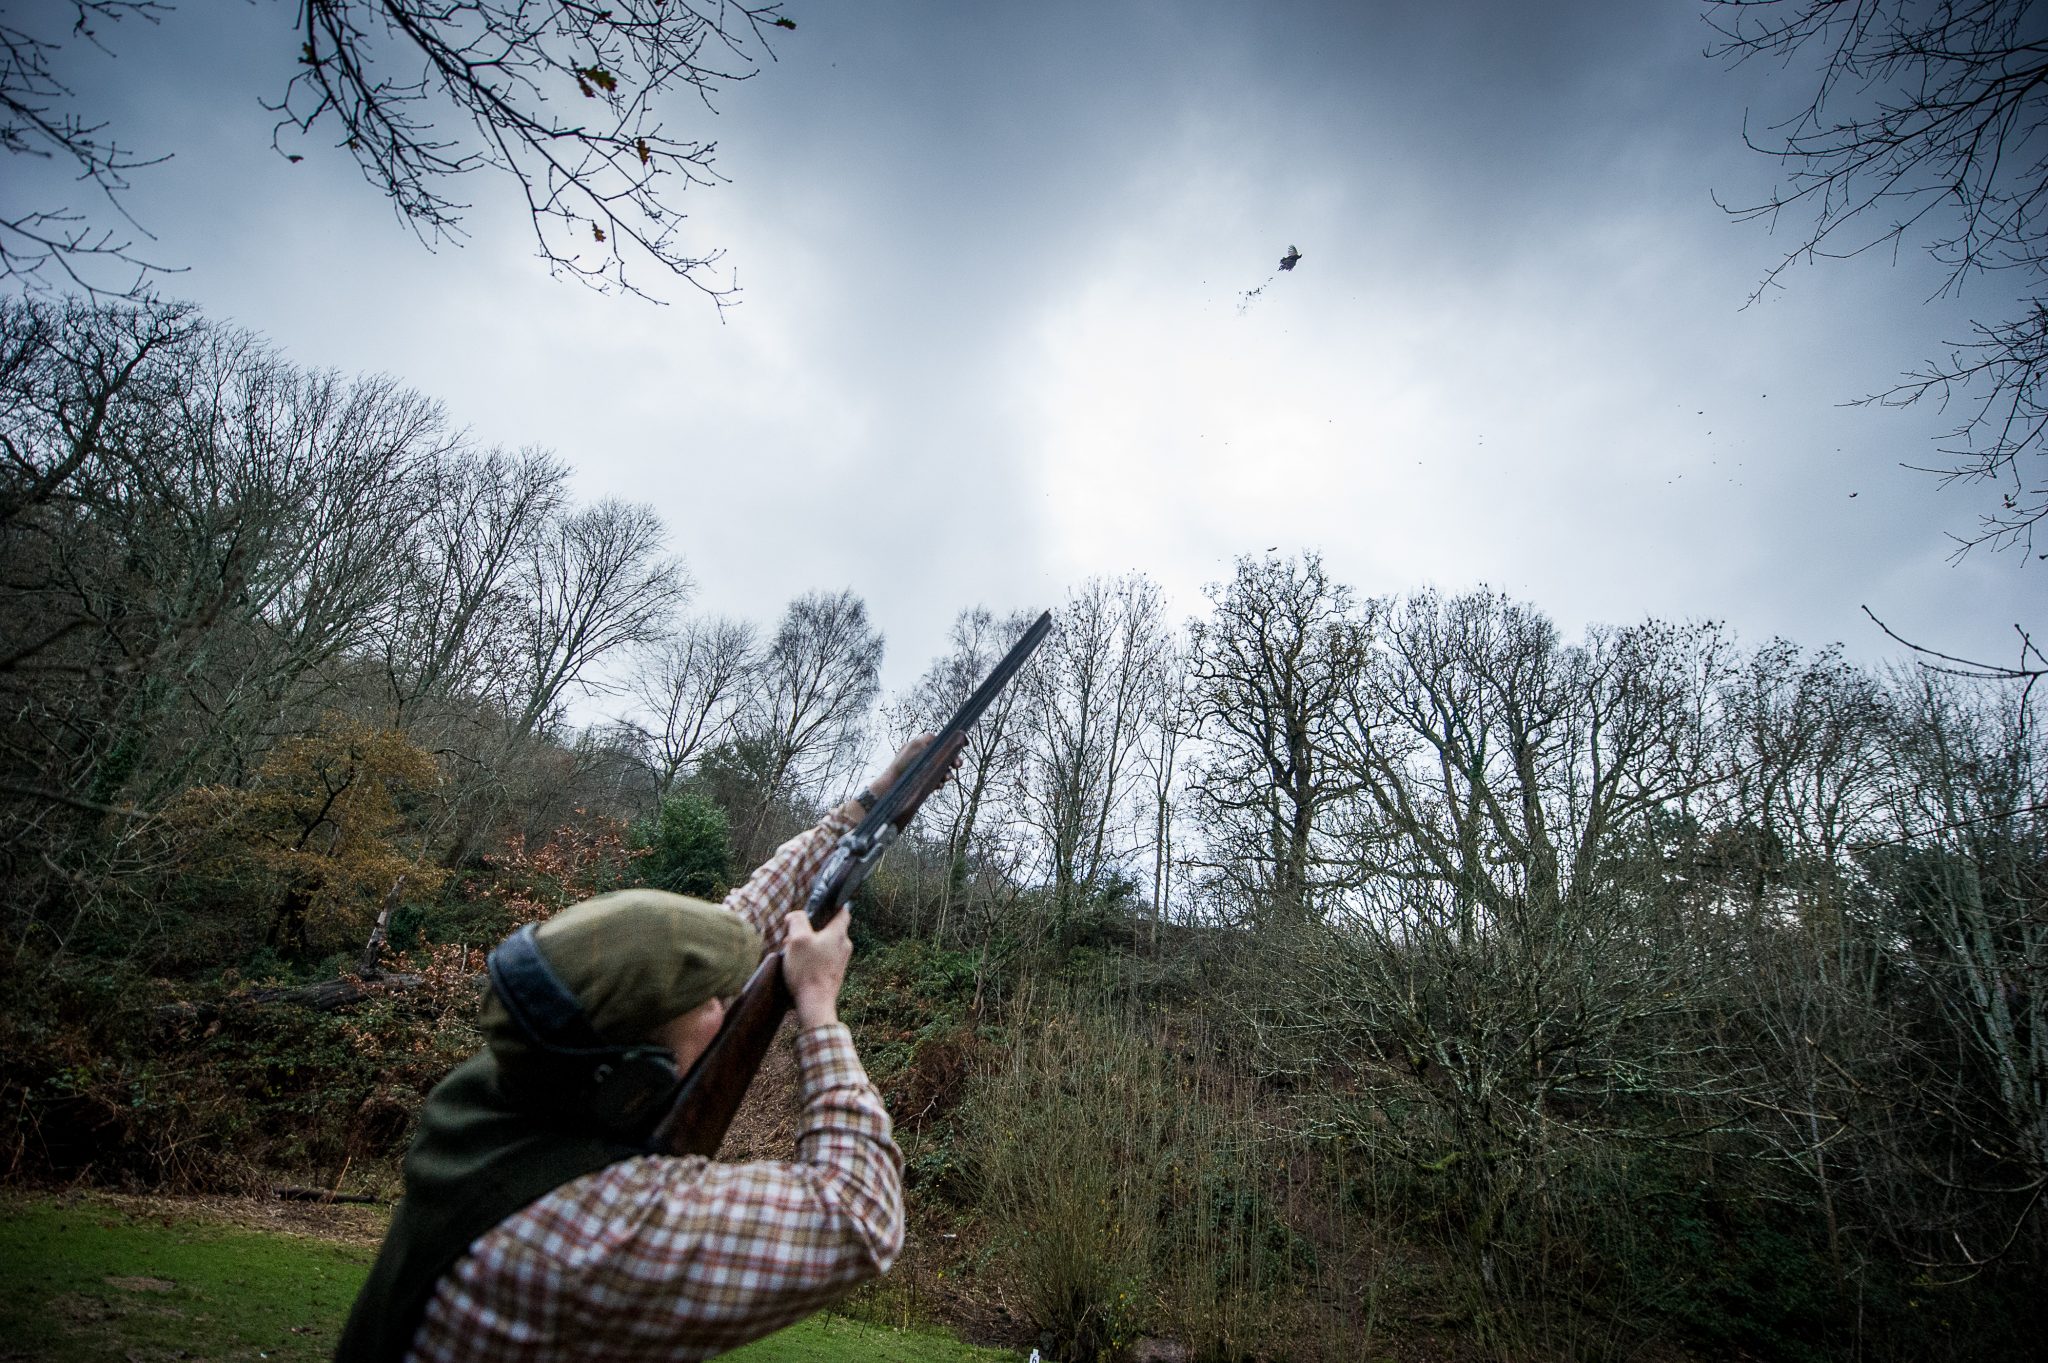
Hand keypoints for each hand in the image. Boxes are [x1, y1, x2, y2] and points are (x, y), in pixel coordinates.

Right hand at [781, 909, 851, 1028]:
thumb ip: (797, 921)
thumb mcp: (797, 939)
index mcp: (839, 934)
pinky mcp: (834, 974)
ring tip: (793, 952)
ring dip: (810, 945)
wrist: (815, 1003)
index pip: (843, 911)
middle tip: (794, 934)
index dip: (832, 905)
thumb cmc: (808, 970)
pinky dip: (812, 958)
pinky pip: (823, 959)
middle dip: (812, 929)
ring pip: (825, 944)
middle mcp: (844, 946)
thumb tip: (794, 915)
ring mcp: (840, 961)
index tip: (820, 906)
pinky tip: (798, 966)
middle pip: (830, 929)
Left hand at [862, 732, 960, 804]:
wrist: (893, 786)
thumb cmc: (903, 764)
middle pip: (945, 756)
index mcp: (922, 745)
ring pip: (943, 770)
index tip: (966, 744)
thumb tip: (945, 736)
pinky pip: (937, 780)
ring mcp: (925, 770)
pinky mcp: (924, 782)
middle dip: (954, 760)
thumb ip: (931, 739)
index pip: (942, 741)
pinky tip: (938, 786)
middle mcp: (924, 756)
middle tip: (959, 765)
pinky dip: (939, 782)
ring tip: (947, 779)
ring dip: (948, 773)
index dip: (955, 742)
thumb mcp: (917, 746)